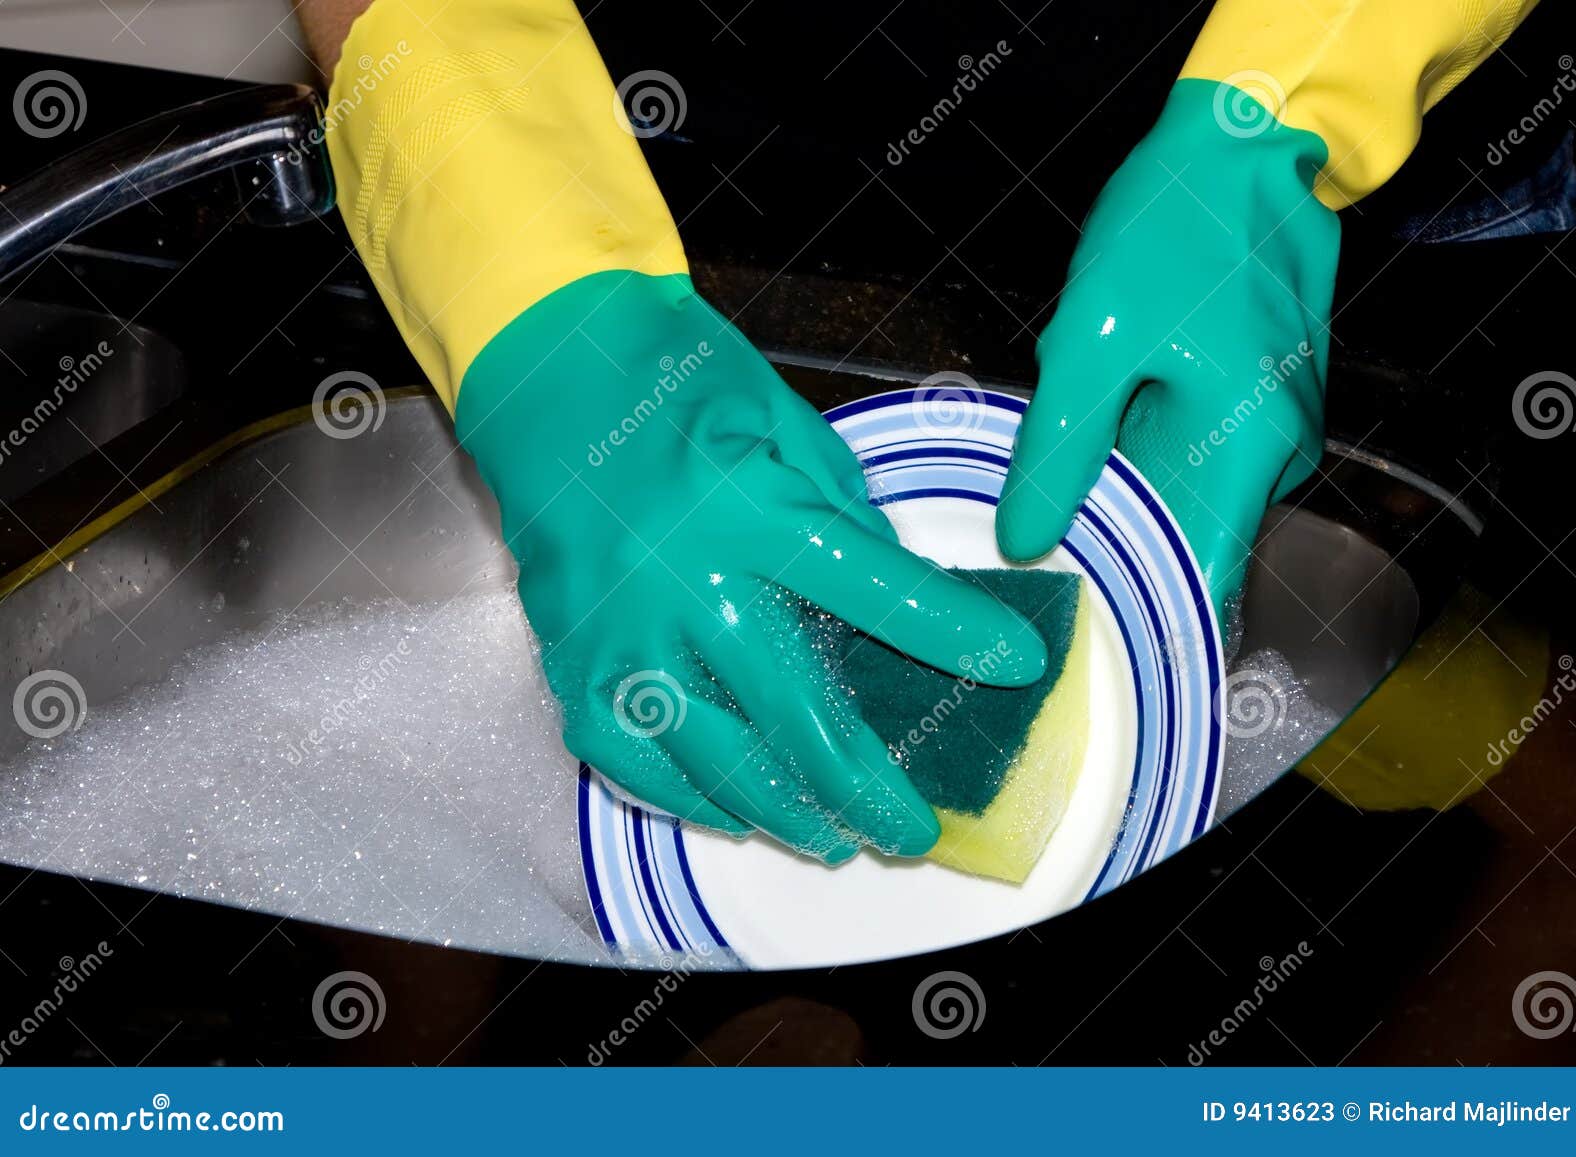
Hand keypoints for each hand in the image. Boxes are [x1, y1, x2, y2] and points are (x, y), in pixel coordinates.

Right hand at [457, 271, 1047, 862]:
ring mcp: (621, 637)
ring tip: (836, 839)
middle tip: (912, 832)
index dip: (953, 634)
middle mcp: (684, 585)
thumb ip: (840, 509)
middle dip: (867, 789)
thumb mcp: (779, 417)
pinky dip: (691, 799)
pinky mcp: (573, 663)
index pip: (876, 590)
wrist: (541, 371)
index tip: (1013, 665)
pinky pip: (637, 763)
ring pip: (718, 762)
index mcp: (747, 511)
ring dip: (788, 815)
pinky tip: (734, 813)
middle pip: (797, 716)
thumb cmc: (668, 380)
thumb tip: (892, 585)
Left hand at [997, 78, 1340, 612]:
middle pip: (1189, 545)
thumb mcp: (1093, 342)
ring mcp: (1276, 426)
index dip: (1143, 622)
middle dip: (1119, 554)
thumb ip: (1060, 451)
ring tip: (1063, 474)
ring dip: (1129, 497)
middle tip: (1037, 555)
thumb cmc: (1172, 233)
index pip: (1201, 587)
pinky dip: (1149, 456)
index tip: (1079, 639)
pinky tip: (1106, 425)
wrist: (1245, 148)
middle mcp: (1277, 456)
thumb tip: (1027, 542)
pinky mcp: (1262, 399)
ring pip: (1189, 498)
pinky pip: (1200, 455)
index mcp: (1246, 455)